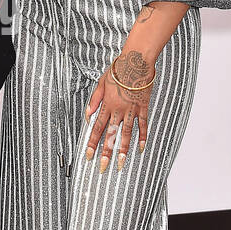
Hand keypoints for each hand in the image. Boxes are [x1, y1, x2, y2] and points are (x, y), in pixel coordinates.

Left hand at [84, 49, 155, 170]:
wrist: (136, 62)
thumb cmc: (118, 70)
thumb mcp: (101, 82)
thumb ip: (94, 100)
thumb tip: (87, 115)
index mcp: (106, 104)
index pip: (97, 128)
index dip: (92, 143)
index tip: (88, 155)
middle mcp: (118, 110)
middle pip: (110, 134)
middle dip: (106, 152)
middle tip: (103, 167)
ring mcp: (131, 110)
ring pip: (126, 133)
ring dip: (122, 149)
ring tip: (120, 163)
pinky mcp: (143, 107)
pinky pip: (142, 124)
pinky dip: (142, 136)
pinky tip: (141, 148)